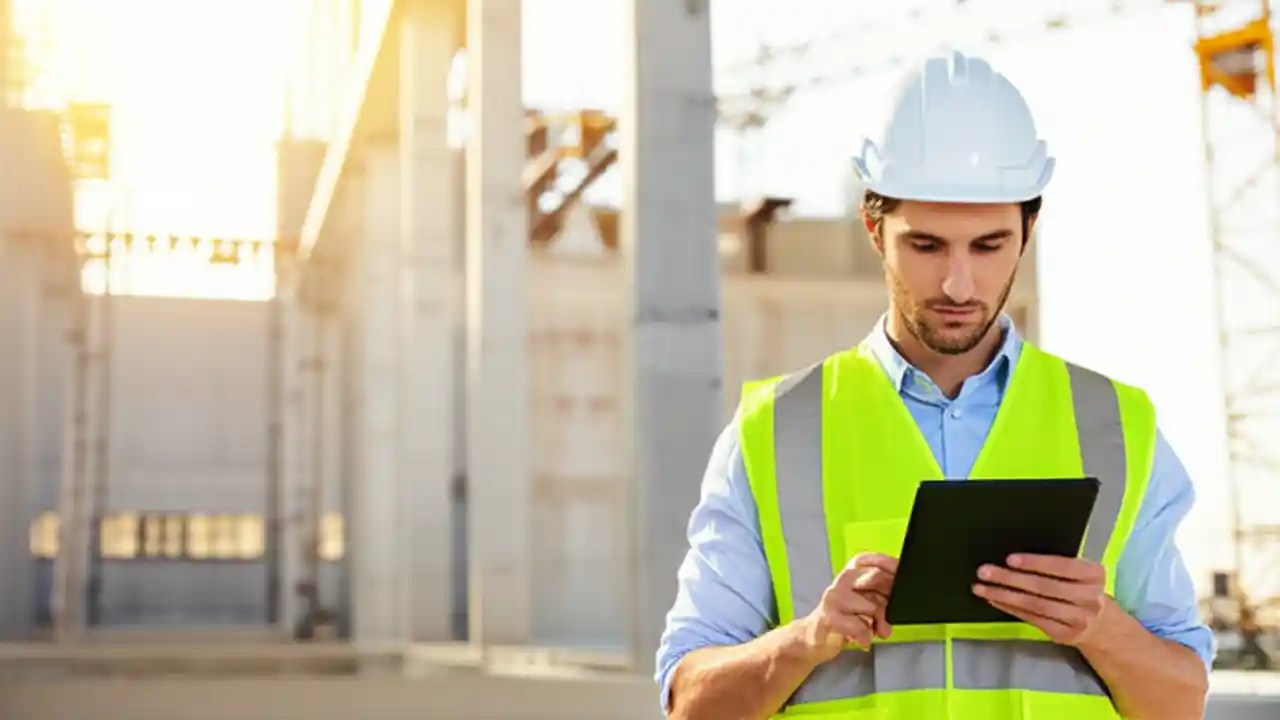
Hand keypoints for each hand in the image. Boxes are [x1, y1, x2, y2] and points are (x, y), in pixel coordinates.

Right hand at [800, 553, 896, 662]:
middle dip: (887, 600)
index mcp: (852, 572)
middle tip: (887, 619)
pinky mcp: (829, 615)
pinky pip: (860, 626)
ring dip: (877, 624)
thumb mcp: (865, 603)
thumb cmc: (844, 619)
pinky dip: (864, 636)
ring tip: (871, 630)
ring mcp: (834, 596)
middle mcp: (842, 580)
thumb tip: (902, 594)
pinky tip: (859, 638)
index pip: (872, 559)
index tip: (901, 577)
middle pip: (876, 578)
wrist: (814, 638)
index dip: (889, 565)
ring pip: (871, 606)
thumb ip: (881, 595)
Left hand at [973, 553, 1106, 645]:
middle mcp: (1090, 598)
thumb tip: (1015, 558)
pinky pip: (1032, 619)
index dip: (1035, 563)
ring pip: (1035, 605)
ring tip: (981, 587)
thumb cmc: (1084, 590)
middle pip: (1044, 587)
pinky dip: (1010, 608)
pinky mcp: (1064, 635)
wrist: (1104, 627)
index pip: (1062, 566)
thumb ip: (1059, 565)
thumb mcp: (1083, 573)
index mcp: (1094, 575)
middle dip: (1011, 578)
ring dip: (1004, 595)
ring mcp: (1078, 619)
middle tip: (984, 571)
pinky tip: (994, 599)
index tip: (1010, 559)